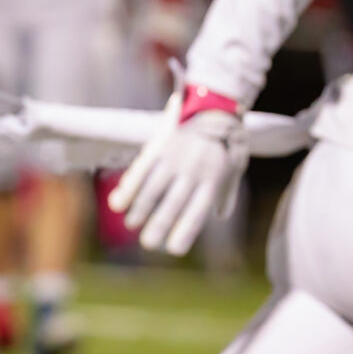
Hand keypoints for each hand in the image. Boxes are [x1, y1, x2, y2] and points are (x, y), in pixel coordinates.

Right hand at [108, 88, 246, 255]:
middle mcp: (193, 171)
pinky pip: (141, 171)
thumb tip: (219, 216)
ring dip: (141, 209)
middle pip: (173, 203)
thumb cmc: (227, 141)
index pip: (197, 211)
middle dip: (159, 225)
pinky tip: (119, 203)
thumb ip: (225, 193)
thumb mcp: (234, 168)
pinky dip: (129, 188)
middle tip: (148, 243)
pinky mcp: (160, 147)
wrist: (216, 104)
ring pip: (154, 188)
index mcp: (213, 179)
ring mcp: (175, 158)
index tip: (174, 249)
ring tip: (131, 225)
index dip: (185, 231)